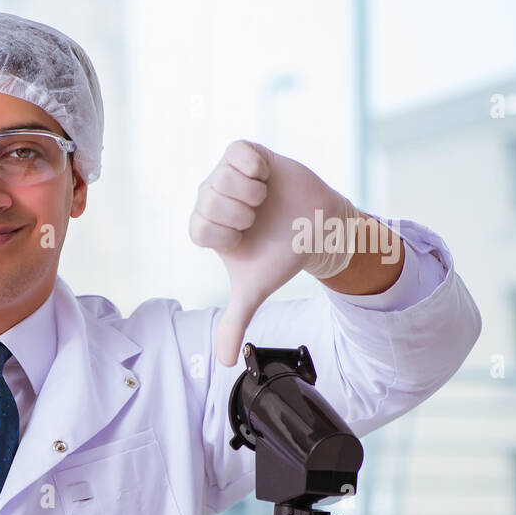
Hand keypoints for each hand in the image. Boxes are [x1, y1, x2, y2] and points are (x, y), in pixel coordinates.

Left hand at [188, 140, 358, 365]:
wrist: (317, 228)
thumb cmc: (280, 255)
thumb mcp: (255, 290)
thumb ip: (235, 322)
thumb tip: (225, 362)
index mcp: (206, 228)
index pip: (198, 228)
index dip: (228, 235)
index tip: (245, 239)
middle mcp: (210, 199)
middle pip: (209, 201)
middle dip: (242, 214)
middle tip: (258, 218)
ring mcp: (226, 175)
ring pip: (223, 177)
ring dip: (251, 193)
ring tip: (264, 200)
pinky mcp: (247, 155)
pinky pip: (238, 152)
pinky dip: (254, 166)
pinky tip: (266, 178)